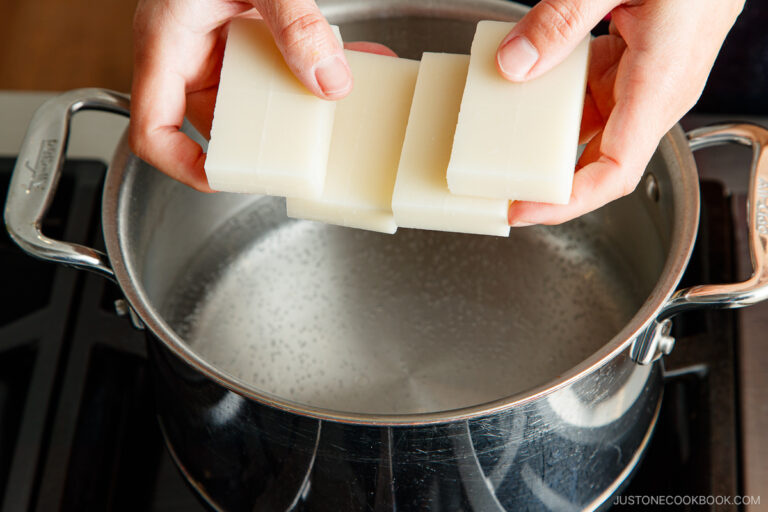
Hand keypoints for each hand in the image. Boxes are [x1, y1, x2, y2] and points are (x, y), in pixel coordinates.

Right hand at [130, 0, 392, 191]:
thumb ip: (295, 24)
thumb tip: (331, 81)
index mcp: (167, 45)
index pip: (152, 130)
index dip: (182, 164)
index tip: (226, 177)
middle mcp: (188, 51)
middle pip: (217, 120)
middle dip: (265, 136)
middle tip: (308, 149)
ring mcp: (219, 42)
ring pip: (256, 96)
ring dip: (301, 104)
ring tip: (343, 107)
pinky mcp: (247, 30)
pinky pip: (279, 63)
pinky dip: (317, 66)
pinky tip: (356, 62)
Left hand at [498, 0, 742, 224]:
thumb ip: (562, 20)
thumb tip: (514, 63)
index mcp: (659, 85)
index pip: (615, 173)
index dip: (567, 202)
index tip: (523, 210)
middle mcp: (657, 94)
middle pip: (598, 159)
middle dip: (547, 177)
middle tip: (498, 181)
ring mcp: (648, 81)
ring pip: (592, 127)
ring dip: (548, 136)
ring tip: (503, 139)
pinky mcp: (638, 65)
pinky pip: (594, 96)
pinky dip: (559, 100)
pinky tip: (529, 88)